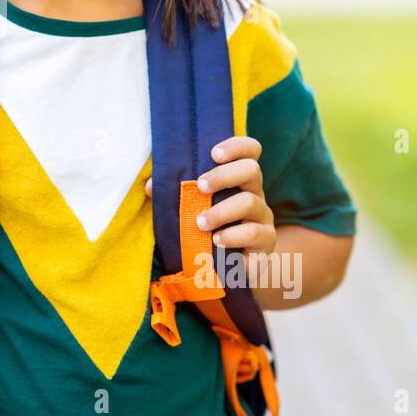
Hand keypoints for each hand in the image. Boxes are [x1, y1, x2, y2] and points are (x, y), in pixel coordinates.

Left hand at [144, 136, 275, 255]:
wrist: (226, 269)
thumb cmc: (205, 230)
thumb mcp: (190, 208)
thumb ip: (172, 194)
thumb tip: (149, 186)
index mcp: (238, 179)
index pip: (250, 151)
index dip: (237, 146)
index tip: (213, 153)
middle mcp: (255, 193)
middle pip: (252, 170)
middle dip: (223, 175)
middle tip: (200, 186)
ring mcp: (263, 217)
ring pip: (250, 202)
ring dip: (221, 211)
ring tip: (200, 223)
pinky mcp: (266, 242)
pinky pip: (255, 233)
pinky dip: (233, 236)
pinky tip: (216, 241)